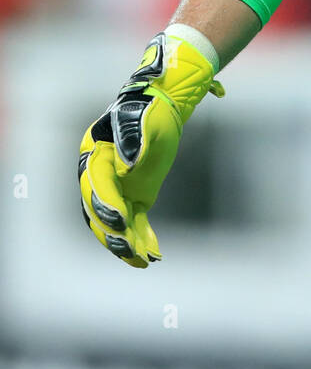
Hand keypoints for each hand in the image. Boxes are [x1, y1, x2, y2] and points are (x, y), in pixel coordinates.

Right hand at [78, 31, 223, 267]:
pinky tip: (153, 255)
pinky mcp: (134, 197)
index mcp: (93, 156)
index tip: (121, 219)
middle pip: (99, 212)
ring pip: (115, 223)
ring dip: (126, 244)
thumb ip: (133, 141)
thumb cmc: (145, 110)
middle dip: (113, 233)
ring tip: (142, 261)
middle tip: (129, 249)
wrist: (158, 108)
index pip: (97, 186)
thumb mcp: (140, 119)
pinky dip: (142, 239)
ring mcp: (116, 190)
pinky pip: (134, 223)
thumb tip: (127, 167)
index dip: (107, 204)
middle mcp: (99, 177)